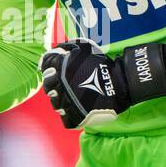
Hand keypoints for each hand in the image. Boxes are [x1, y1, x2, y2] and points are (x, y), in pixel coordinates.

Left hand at [40, 39, 165, 128]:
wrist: (120, 83)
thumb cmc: (101, 64)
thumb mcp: (83, 48)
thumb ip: (64, 48)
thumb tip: (46, 58)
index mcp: (60, 66)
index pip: (45, 66)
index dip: (51, 68)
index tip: (60, 71)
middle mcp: (60, 84)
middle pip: (48, 86)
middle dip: (56, 84)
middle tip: (71, 84)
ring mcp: (66, 102)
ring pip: (55, 103)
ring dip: (63, 100)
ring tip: (76, 96)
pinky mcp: (74, 117)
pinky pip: (66, 118)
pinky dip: (71, 115)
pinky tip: (79, 108)